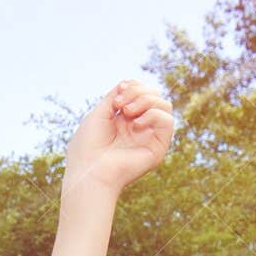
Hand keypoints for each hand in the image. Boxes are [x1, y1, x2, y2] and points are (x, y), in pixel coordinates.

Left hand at [63, 78, 174, 195]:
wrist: (89, 172)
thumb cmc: (87, 146)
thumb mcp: (99, 113)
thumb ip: (116, 95)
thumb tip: (129, 82)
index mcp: (124, 119)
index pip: (141, 92)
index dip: (132, 86)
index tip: (116, 95)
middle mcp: (138, 127)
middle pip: (154, 95)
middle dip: (138, 91)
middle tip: (119, 104)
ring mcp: (149, 137)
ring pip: (164, 105)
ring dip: (146, 100)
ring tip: (127, 112)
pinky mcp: (158, 148)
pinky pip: (168, 121)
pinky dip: (153, 115)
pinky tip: (136, 124)